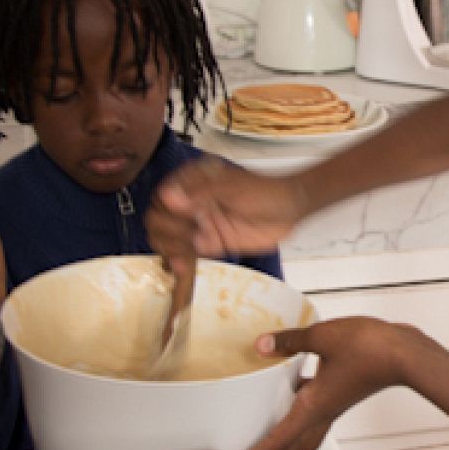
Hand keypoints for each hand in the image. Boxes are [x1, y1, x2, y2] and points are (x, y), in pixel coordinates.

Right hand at [151, 159, 306, 263]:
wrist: (289, 210)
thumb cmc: (264, 191)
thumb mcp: (231, 188)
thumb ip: (200, 194)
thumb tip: (168, 197)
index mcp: (192, 182)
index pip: (162, 196)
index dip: (165, 209)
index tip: (181, 215)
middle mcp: (191, 203)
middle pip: (159, 218)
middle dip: (166, 230)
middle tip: (186, 237)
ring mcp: (199, 224)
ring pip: (168, 238)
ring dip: (170, 247)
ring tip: (182, 255)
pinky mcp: (209, 243)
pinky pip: (186, 252)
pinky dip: (180, 260)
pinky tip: (181, 267)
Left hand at [241, 318, 427, 449]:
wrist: (405, 353)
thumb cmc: (369, 349)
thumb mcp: (321, 338)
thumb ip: (290, 341)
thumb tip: (264, 345)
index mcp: (313, 406)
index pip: (279, 439)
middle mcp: (326, 410)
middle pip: (300, 445)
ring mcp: (339, 402)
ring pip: (313, 429)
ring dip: (295, 437)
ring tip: (281, 434)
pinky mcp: (348, 391)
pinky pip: (322, 408)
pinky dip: (308, 407)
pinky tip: (303, 386)